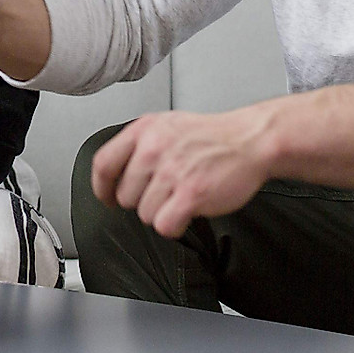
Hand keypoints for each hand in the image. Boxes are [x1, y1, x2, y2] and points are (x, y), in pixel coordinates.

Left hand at [91, 109, 275, 237]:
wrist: (251, 140)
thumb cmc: (211, 136)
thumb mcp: (166, 126)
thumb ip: (138, 145)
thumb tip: (115, 172)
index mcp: (143, 131)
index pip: (103, 164)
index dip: (101, 188)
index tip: (106, 198)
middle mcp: (153, 149)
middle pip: (124, 195)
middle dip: (142, 201)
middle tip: (164, 194)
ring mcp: (171, 172)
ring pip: (144, 214)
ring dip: (162, 213)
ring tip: (180, 198)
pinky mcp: (190, 193)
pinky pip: (164, 225)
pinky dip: (174, 226)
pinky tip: (185, 213)